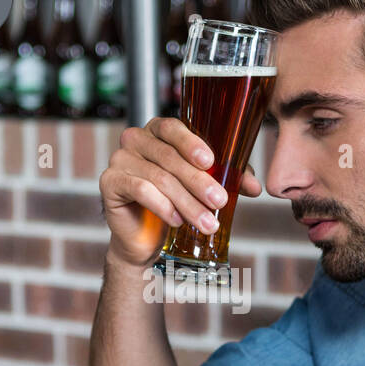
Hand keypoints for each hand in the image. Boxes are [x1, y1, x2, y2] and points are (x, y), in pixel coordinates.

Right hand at [99, 116, 261, 267]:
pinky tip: (176, 220)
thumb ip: (228, 180)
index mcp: (158, 131)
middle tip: (220, 201)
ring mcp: (120, 158)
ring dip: (187, 202)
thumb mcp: (204, 188)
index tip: (211, 161)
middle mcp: (136, 139)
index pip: (173, 127)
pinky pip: (139, 189)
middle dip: (199, 182)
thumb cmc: (174, 203)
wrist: (144, 238)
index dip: (192, 143)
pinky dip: (162, 206)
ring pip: (159, 178)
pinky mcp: (109, 182)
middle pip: (169, 157)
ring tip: (206, 222)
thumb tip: (255, 187)